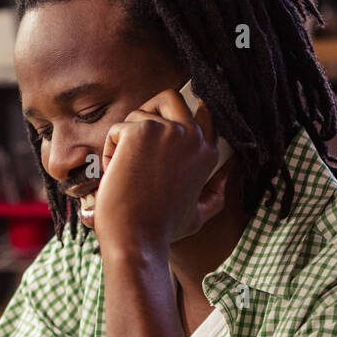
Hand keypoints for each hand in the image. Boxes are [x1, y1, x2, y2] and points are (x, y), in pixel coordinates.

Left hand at [94, 87, 230, 257]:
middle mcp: (192, 137)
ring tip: (124, 172)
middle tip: (134, 137)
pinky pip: (117, 129)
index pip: (202, 113)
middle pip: (170, 97)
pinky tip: (114, 175)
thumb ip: (214, 195)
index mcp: (207, 153)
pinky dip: (109, 151)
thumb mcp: (198, 215)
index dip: (183, 110)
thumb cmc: (161, 231)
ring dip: (125, 140)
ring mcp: (168, 131)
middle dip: (149, 111)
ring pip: (138, 115)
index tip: (169, 118)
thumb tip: (226, 177)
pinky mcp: (140, 131)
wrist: (136, 238)